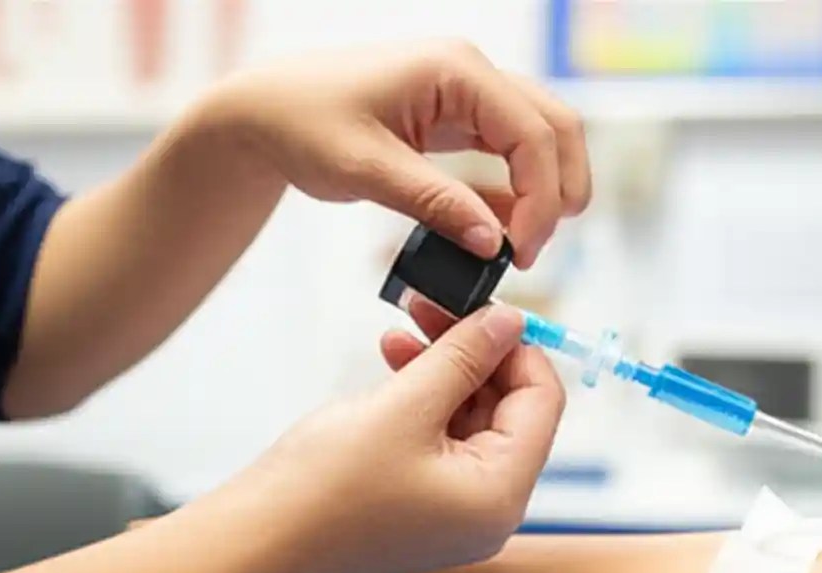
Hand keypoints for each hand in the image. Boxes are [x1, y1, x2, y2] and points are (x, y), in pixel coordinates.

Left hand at [200, 39, 590, 266]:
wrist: (263, 113)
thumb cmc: (302, 124)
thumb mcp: (364, 169)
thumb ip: (432, 204)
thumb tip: (493, 244)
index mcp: (455, 70)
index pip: (534, 132)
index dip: (542, 197)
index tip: (521, 253)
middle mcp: (470, 73)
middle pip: (555, 127)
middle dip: (559, 191)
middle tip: (531, 253)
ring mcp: (465, 94)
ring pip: (538, 138)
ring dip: (542, 190)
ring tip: (518, 248)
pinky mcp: (454, 118)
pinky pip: (504, 153)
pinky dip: (512, 192)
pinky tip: (498, 233)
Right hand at [202, 301, 563, 572]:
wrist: (255, 543)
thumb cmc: (324, 488)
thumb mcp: (403, 406)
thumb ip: (462, 358)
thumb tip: (508, 321)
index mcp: (500, 495)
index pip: (542, 403)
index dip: (518, 348)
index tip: (484, 307)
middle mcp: (486, 511)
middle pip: (509, 411)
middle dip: (474, 353)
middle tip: (434, 307)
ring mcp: (451, 513)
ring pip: (470, 421)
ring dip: (443, 370)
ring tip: (403, 329)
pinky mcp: (418, 506)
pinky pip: (438, 441)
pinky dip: (421, 399)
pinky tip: (390, 363)